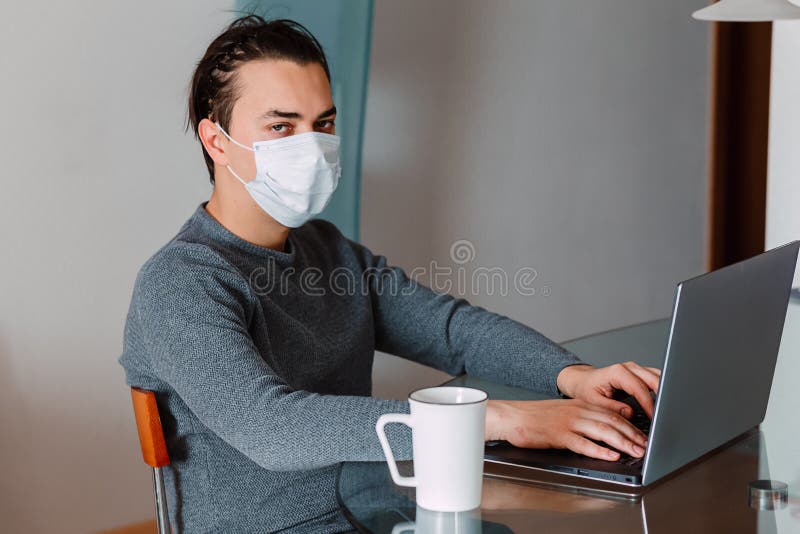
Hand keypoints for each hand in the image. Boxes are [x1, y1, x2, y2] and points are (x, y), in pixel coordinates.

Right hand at [485, 398, 647, 460]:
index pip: (612, 413)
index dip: (631, 425)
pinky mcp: (558, 435)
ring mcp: (568, 423)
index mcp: (580, 405)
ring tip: (636, 451)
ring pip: (602, 431)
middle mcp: (577, 411)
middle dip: (632, 434)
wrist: (512, 416)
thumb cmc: (536, 417)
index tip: (644, 435)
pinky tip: (611, 455)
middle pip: (611, 421)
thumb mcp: (564, 412)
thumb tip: (606, 427)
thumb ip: (585, 416)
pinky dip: (599, 450)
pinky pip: (583, 443)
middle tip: (647, 446)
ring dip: (622, 442)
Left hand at [556, 362, 660, 417]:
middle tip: (666, 415)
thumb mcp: (594, 401)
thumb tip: (629, 413)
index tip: (654, 417)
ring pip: (658, 377)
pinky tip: (664, 403)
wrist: (582, 381)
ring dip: (665, 392)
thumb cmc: (586, 389)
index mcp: (617, 372)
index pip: (639, 388)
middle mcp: (629, 368)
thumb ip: (611, 407)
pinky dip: (661, 390)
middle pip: (653, 379)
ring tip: (668, 410)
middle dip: (662, 397)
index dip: (648, 404)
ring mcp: (636, 369)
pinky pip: (655, 379)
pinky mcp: (640, 374)